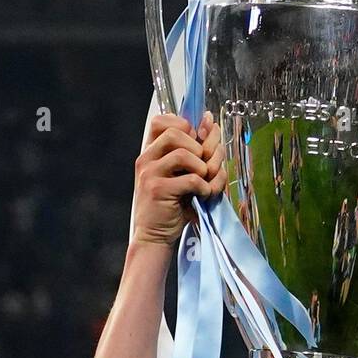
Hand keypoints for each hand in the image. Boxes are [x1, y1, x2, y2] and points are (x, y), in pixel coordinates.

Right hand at [132, 112, 225, 246]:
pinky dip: (204, 187)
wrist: (154, 236)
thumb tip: (211, 124)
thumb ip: (194, 151)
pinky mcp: (158, 190)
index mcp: (150, 152)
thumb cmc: (171, 207)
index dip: (184, 125)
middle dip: (199, 147)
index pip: (162, 121)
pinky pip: (191, 179)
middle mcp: (146, 159)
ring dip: (203, 167)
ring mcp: (150, 174)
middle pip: (176, 133)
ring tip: (205, 183)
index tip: (198, 142)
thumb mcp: (182, 175)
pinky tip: (203, 195)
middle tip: (206, 166)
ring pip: (184, 154)